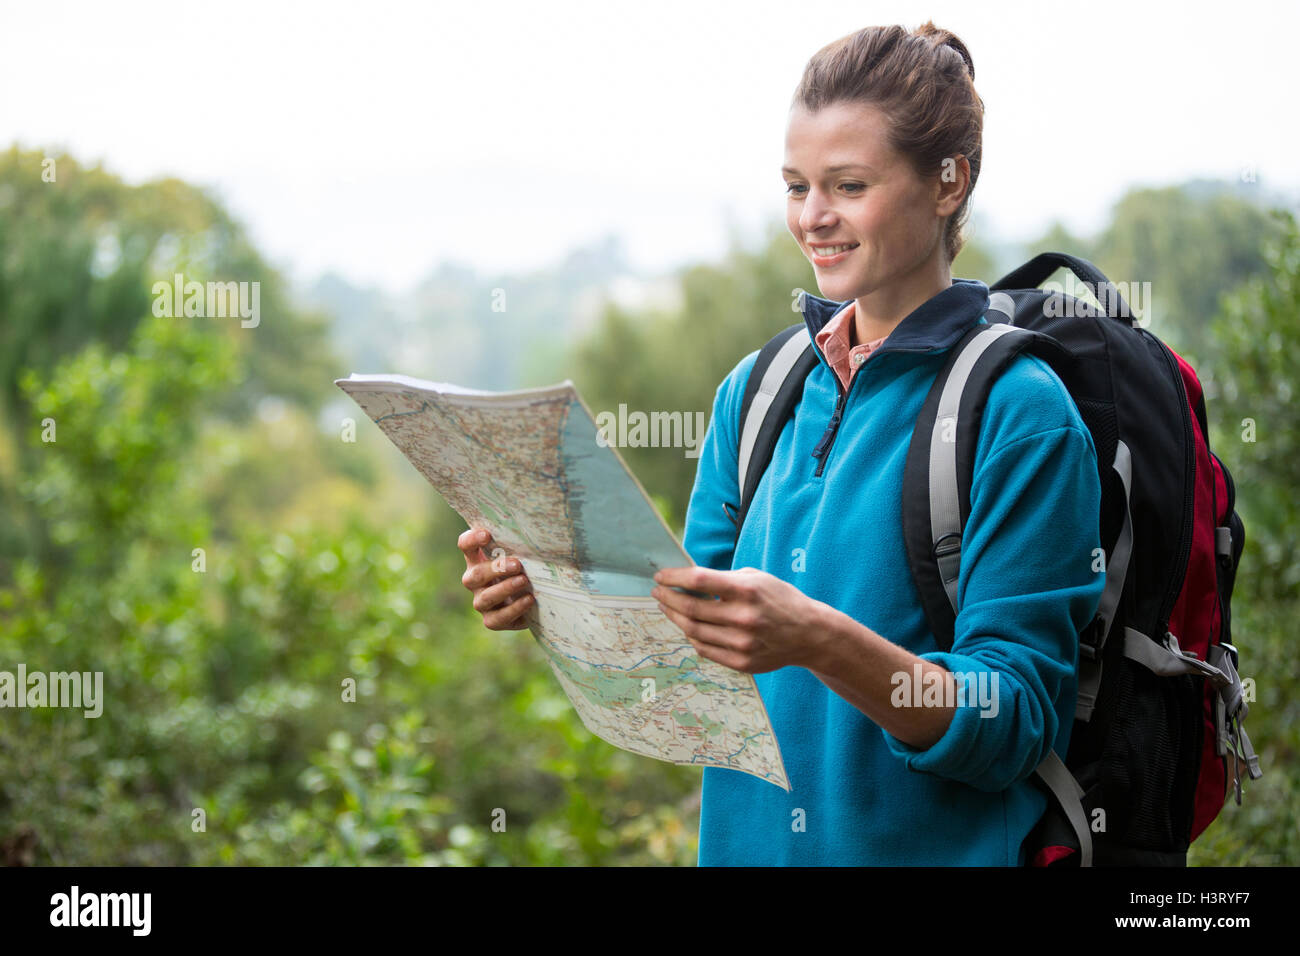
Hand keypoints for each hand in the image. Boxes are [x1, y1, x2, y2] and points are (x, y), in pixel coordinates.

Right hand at [458, 528, 533, 629]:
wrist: (532, 601)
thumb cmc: (524, 570)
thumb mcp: (521, 555)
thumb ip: (520, 544)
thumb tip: (537, 529)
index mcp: (477, 560)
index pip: (465, 546)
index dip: (472, 540)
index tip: (487, 534)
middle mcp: (475, 582)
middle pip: (475, 574)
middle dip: (496, 569)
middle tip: (518, 564)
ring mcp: (481, 602)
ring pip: (485, 598)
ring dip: (505, 588)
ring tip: (524, 580)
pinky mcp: (492, 620)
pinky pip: (498, 618)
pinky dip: (514, 609)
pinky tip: (529, 599)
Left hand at [651, 566, 827, 673]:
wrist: (810, 634)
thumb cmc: (780, 599)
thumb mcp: (756, 578)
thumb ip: (723, 579)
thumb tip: (686, 580)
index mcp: (747, 590)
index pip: (698, 581)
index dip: (674, 578)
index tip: (660, 576)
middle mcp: (743, 617)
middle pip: (691, 608)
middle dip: (668, 598)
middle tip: (658, 592)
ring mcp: (742, 643)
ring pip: (693, 631)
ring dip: (675, 617)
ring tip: (667, 607)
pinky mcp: (742, 662)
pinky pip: (704, 649)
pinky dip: (692, 636)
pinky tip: (687, 625)